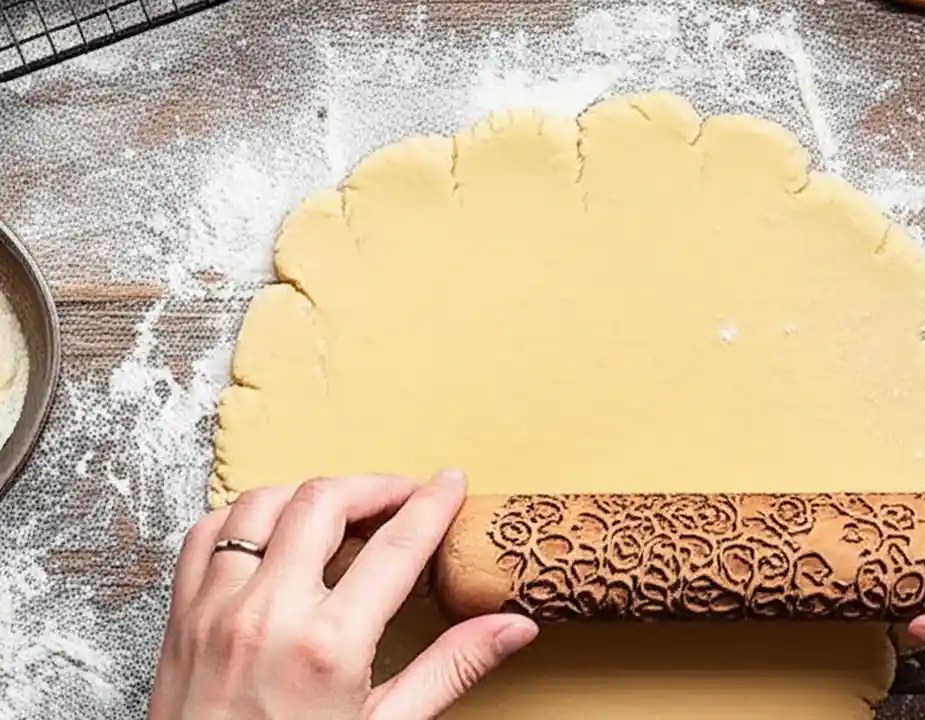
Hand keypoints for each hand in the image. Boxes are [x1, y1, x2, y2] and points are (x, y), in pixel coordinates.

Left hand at [149, 472, 537, 719]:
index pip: (396, 546)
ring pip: (262, 504)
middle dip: (373, 486)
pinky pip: (206, 533)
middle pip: (325, 502)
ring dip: (309, 495)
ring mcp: (217, 609)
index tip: (452, 483)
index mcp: (329, 646)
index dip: (433, 503)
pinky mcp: (182, 616)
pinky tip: (273, 534)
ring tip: (341, 512)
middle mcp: (268, 614)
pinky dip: (244, 519)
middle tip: (402, 496)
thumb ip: (451, 668)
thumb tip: (513, 627)